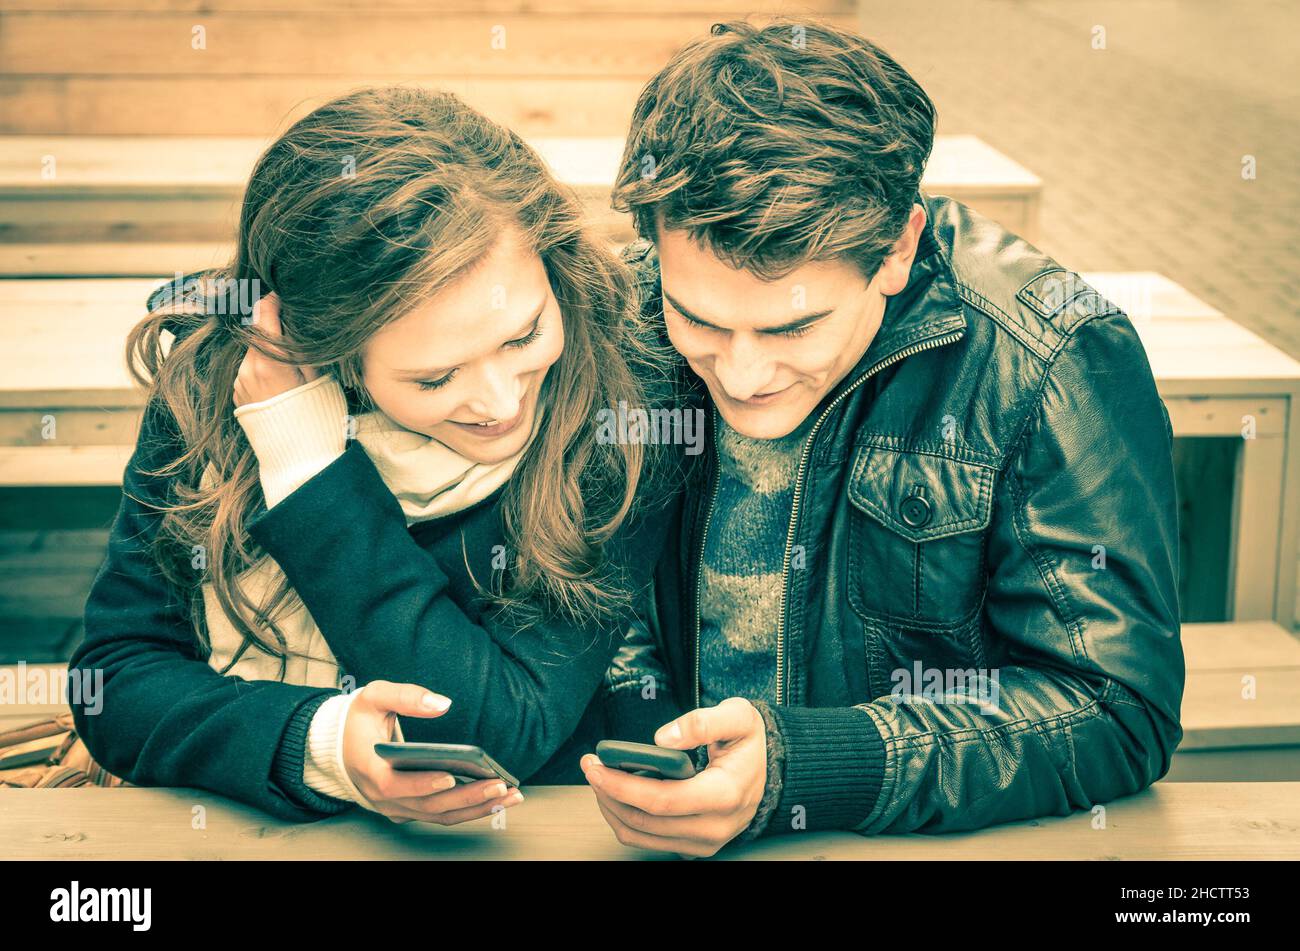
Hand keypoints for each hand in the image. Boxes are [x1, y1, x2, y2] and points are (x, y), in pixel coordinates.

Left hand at [233, 293, 320, 406]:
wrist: (299, 456)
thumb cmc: (316, 415)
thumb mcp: (319, 376)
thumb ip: (301, 347)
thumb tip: (291, 321)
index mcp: (269, 362)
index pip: (263, 315)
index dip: (273, 301)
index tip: (282, 296)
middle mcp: (248, 369)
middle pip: (257, 333)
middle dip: (272, 329)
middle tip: (292, 333)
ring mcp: (240, 383)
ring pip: (252, 352)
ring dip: (266, 350)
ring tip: (288, 365)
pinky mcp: (237, 394)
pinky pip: (248, 371)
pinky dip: (261, 368)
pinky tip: (278, 382)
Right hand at [341, 680, 522, 824]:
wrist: (343, 747)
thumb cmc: (360, 721)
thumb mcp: (373, 697)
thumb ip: (405, 696)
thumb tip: (442, 703)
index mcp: (370, 769)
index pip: (396, 785)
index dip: (423, 784)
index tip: (451, 775)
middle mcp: (383, 797)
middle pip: (429, 806)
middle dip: (466, 797)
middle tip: (499, 785)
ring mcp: (398, 808)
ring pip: (441, 815)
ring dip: (477, 808)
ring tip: (511, 794)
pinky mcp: (411, 810)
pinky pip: (443, 815)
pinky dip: (471, 809)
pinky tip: (498, 799)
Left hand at [581, 697, 766, 856]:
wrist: (764, 769)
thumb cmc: (748, 742)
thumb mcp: (738, 716)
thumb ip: (702, 722)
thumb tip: (662, 739)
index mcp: (725, 795)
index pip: (662, 800)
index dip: (623, 785)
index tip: (597, 765)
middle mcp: (714, 827)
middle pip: (645, 821)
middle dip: (609, 794)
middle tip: (591, 766)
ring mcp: (704, 842)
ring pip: (641, 836)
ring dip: (612, 809)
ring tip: (601, 779)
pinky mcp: (693, 847)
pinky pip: (648, 841)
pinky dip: (626, 819)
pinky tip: (620, 794)